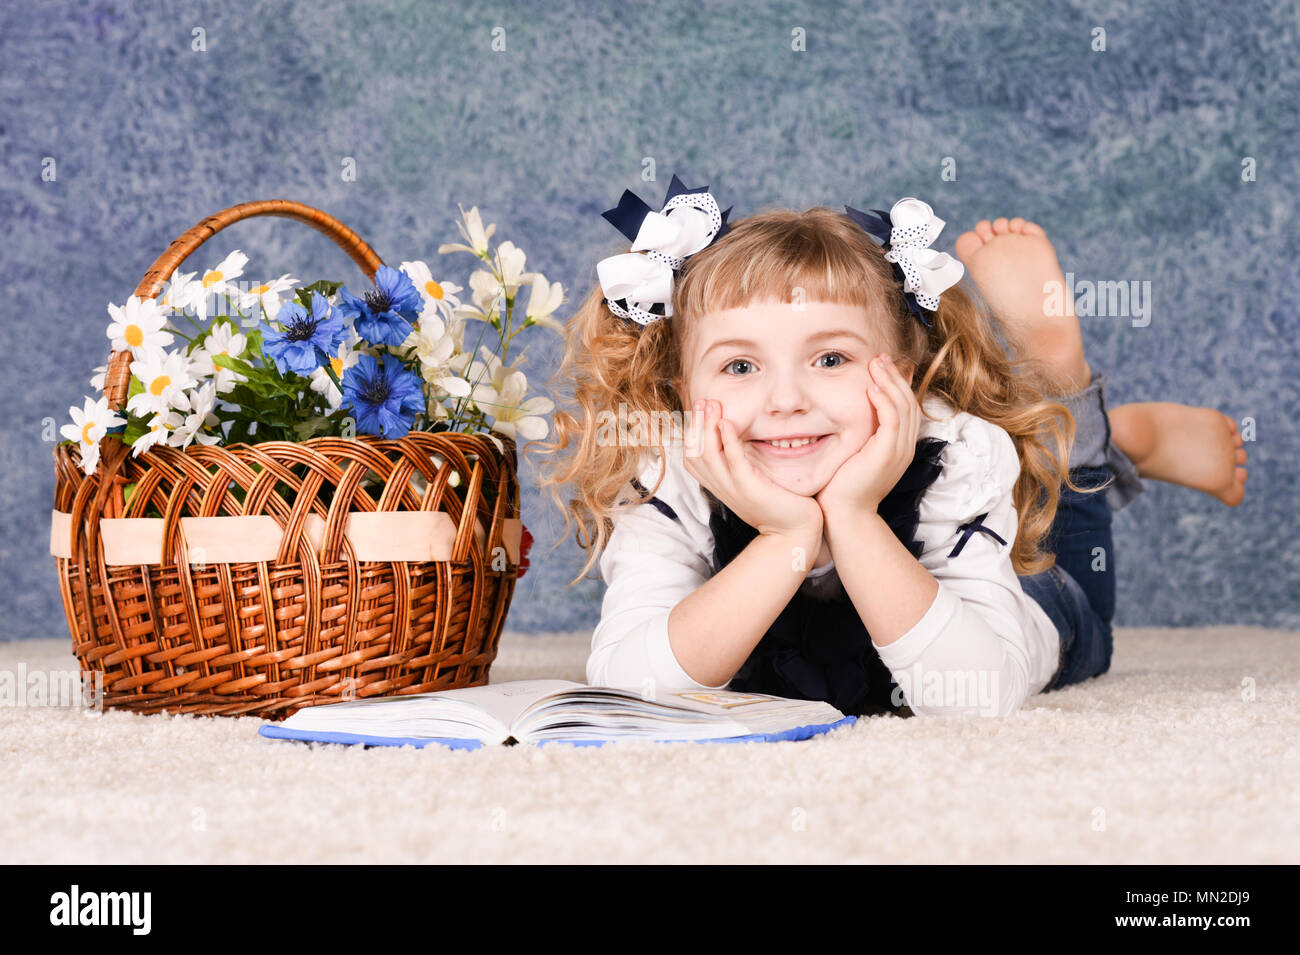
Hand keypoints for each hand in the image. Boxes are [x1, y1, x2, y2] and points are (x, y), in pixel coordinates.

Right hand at [684, 398, 822, 540]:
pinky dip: (728, 441)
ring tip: (711, 405)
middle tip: (700, 401)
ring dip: (707, 427)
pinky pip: (734, 462)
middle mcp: (722, 487)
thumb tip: (737, 439)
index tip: (698, 411)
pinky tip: (727, 423)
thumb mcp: (752, 482)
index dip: (691, 434)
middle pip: (695, 454)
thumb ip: (741, 464)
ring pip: (708, 456)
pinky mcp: (750, 488)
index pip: (692, 458)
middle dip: (695, 425)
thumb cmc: (778, 503)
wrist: (795, 531)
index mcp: (720, 485)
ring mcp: (734, 488)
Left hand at [816, 354, 920, 519]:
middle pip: (909, 402)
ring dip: (890, 382)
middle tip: (880, 358)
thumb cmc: (840, 488)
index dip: (896, 384)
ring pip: (904, 407)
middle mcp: (904, 448)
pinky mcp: (887, 454)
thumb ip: (856, 434)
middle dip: (894, 377)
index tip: (881, 366)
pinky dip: (885, 401)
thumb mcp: (852, 454)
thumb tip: (843, 414)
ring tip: (876, 364)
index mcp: (898, 447)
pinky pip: (893, 420)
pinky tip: (872, 387)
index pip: (906, 408)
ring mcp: (898, 451)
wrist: (844, 515)